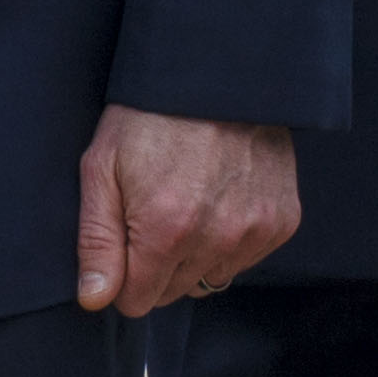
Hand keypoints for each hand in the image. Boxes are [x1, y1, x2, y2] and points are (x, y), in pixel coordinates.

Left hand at [74, 106, 299, 317]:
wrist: (215, 75)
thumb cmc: (149, 117)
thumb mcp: (102, 169)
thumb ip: (97, 242)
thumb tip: (96, 300)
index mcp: (165, 229)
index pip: (138, 301)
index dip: (124, 275)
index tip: (125, 240)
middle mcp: (216, 238)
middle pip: (173, 293)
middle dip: (157, 266)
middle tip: (154, 212)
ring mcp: (254, 230)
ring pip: (210, 279)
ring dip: (194, 256)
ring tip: (188, 204)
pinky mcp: (282, 221)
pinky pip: (245, 259)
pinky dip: (229, 241)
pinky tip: (218, 200)